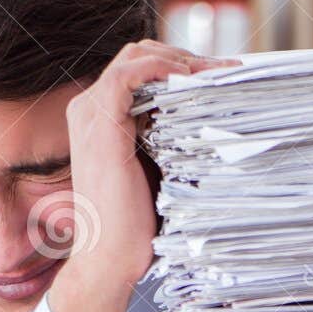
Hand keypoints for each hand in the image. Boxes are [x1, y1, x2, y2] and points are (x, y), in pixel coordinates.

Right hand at [50, 40, 232, 311]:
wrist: (109, 257)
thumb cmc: (134, 223)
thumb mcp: (156, 168)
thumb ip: (166, 138)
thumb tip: (207, 121)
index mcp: (100, 117)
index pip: (139, 69)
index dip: (179, 65)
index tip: (219, 76)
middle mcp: (89, 109)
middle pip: (138, 55)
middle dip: (184, 56)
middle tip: (223, 70)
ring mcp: (92, 115)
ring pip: (136, 57)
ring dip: (180, 59)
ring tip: (215, 73)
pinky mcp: (102, 126)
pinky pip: (129, 75)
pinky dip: (163, 68)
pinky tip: (192, 80)